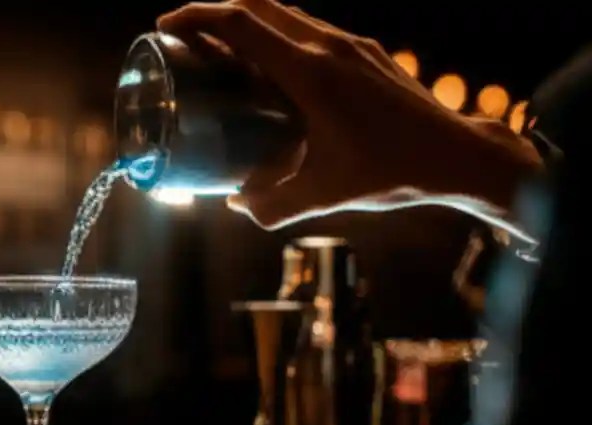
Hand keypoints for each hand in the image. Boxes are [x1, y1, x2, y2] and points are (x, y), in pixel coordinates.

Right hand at [157, 0, 542, 231]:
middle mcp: (330, 47)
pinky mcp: (367, 52)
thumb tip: (236, 204)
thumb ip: (271, 205)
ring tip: (221, 46)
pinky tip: (271, 66)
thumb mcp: (322, 196)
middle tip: (184, 33)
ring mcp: (352, 45)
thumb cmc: (391, 173)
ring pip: (287, 14)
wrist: (457, 155)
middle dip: (214, 11)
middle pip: (258, 6)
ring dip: (248, 20)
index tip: (167, 25)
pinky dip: (278, 35)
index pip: (242, 24)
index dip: (198, 17)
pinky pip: (311, 29)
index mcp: (311, 74)